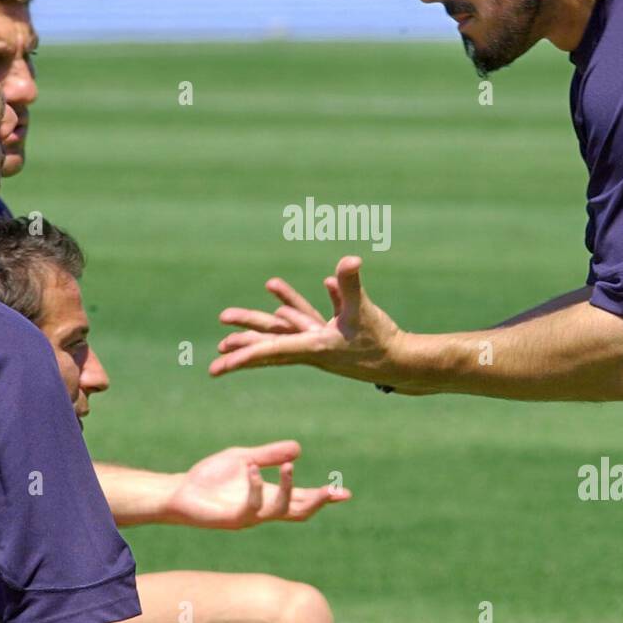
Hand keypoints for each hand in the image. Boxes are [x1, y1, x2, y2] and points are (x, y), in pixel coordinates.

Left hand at [165, 440, 350, 529]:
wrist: (181, 490)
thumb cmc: (212, 478)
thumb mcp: (245, 458)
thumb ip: (269, 455)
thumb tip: (299, 449)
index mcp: (270, 495)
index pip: (302, 498)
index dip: (324, 496)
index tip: (345, 492)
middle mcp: (264, 509)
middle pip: (299, 511)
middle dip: (318, 502)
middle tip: (334, 492)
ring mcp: (250, 517)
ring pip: (280, 511)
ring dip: (288, 490)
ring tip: (289, 467)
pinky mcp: (233, 518)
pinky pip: (251, 505)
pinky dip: (255, 485)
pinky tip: (252, 467)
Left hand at [211, 256, 404, 384]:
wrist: (405, 363)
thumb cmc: (382, 343)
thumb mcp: (364, 312)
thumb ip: (351, 285)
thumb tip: (349, 259)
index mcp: (313, 347)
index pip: (272, 350)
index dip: (245, 355)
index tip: (221, 364)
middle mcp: (313, 347)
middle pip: (271, 342)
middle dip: (244, 342)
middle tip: (218, 345)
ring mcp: (324, 342)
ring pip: (288, 331)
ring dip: (265, 323)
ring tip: (243, 320)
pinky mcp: (338, 335)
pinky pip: (317, 317)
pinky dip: (314, 302)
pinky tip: (324, 283)